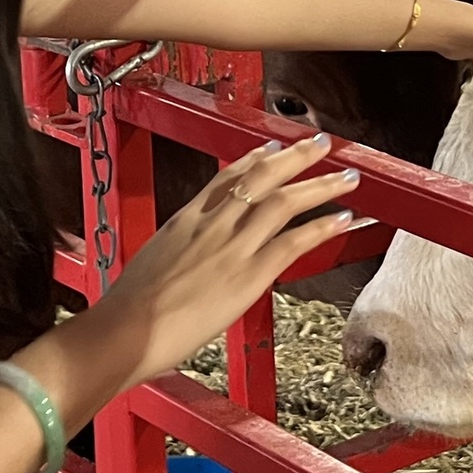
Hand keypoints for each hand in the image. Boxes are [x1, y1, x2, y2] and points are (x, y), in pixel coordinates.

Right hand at [92, 136, 359, 385]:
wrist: (125, 329)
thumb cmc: (129, 308)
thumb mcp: (151, 265)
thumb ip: (177, 255)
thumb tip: (187, 264)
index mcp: (185, 219)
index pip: (226, 177)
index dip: (255, 158)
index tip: (273, 147)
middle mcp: (212, 224)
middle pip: (261, 177)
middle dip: (295, 157)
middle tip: (321, 143)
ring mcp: (231, 246)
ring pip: (284, 202)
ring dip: (320, 185)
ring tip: (347, 176)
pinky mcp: (248, 274)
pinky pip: (292, 242)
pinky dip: (321, 227)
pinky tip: (342, 219)